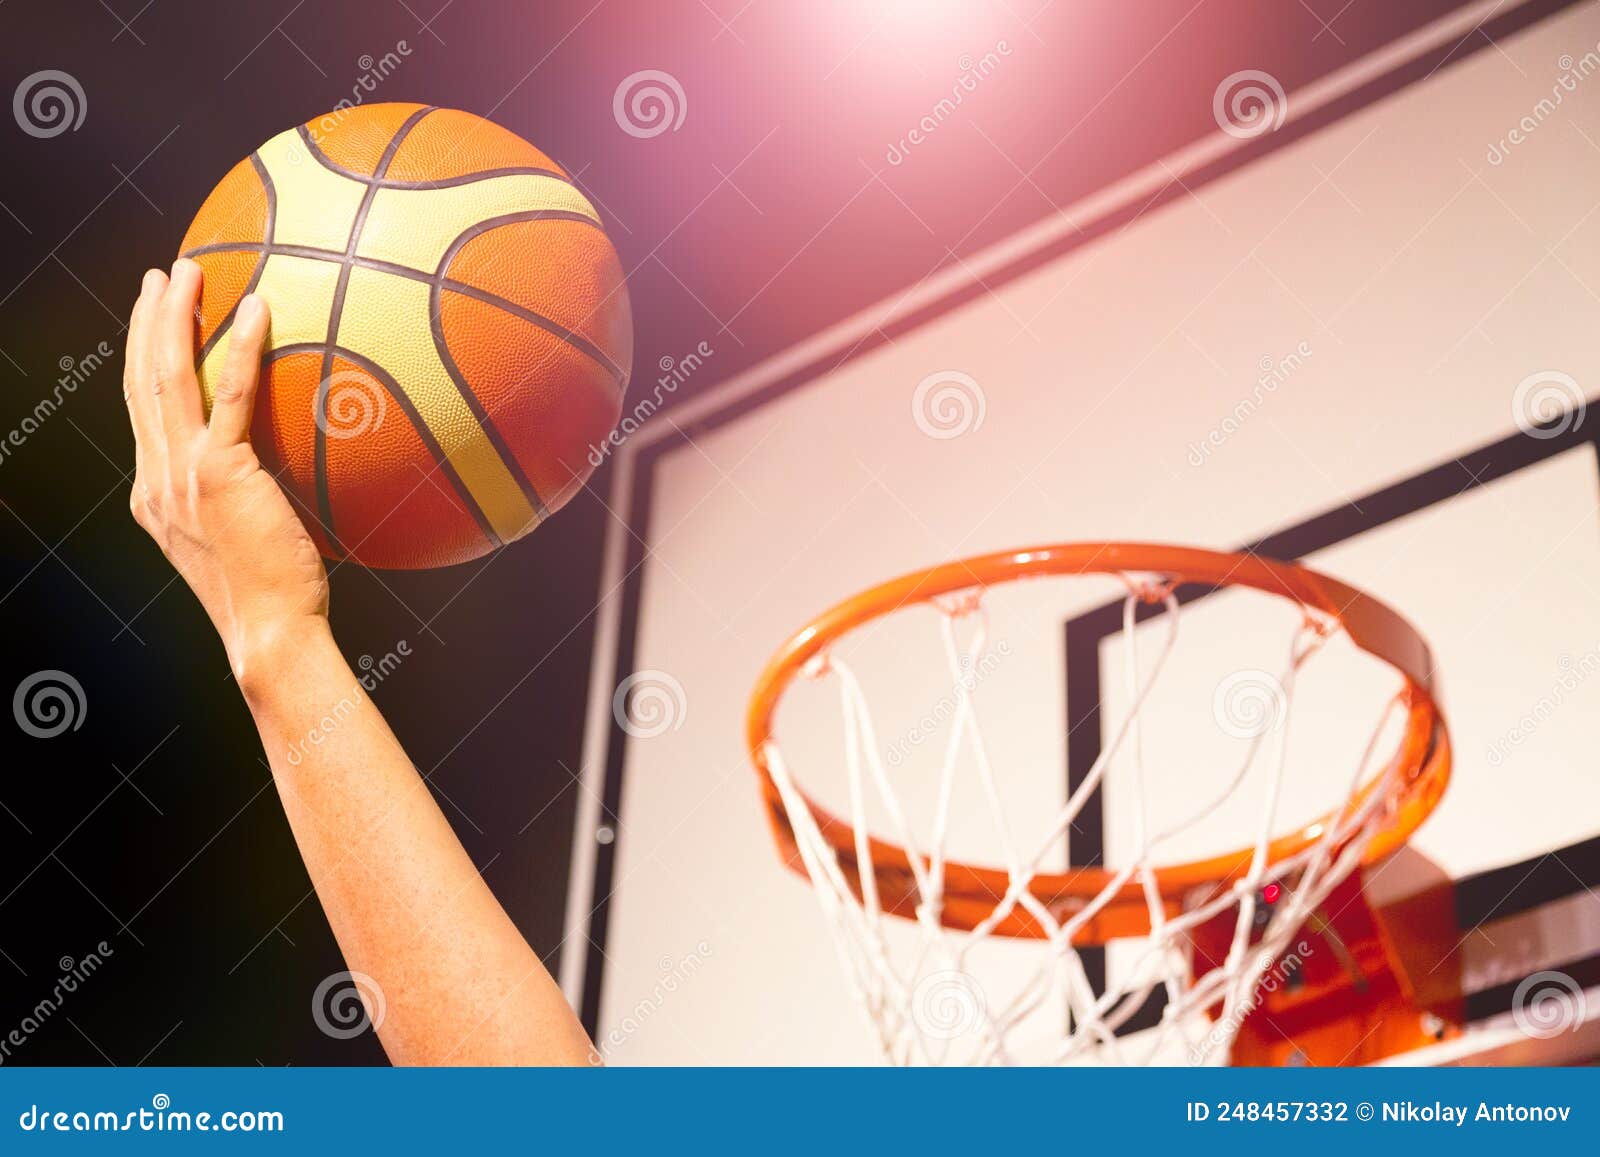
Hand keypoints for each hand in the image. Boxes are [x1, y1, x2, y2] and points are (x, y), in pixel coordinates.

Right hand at [124, 260, 328, 684]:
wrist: (270, 633)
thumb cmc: (277, 596)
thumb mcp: (251, 539)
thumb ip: (254, 499)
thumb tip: (298, 469)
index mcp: (157, 493)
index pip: (143, 410)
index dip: (143, 357)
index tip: (154, 317)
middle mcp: (157, 479)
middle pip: (141, 381)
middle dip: (148, 321)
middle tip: (162, 275)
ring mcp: (181, 476)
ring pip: (166, 377)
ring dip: (173, 317)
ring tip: (187, 270)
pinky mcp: (218, 476)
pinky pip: (231, 397)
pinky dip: (239, 348)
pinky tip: (255, 308)